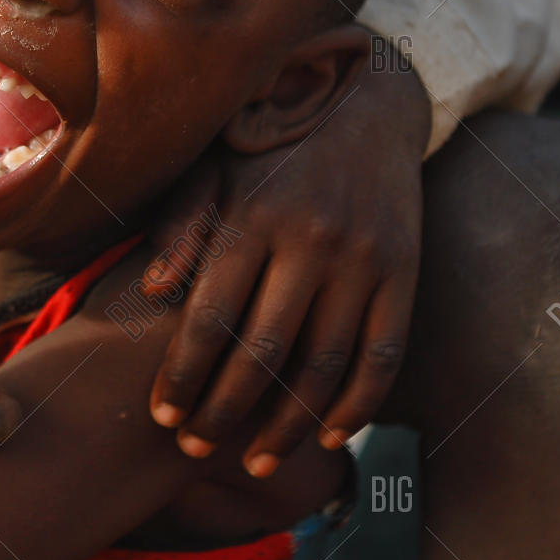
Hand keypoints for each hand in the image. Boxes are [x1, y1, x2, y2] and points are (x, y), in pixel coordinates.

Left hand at [144, 44, 427, 475]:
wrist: (370, 98)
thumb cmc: (271, 139)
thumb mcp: (214, 165)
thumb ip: (181, 226)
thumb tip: (154, 292)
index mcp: (253, 216)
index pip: (209, 318)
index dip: (182, 377)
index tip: (162, 417)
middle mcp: (310, 240)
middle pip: (261, 355)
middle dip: (222, 414)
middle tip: (195, 450)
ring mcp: (364, 259)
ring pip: (322, 369)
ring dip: (286, 427)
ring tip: (255, 461)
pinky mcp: (405, 270)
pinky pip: (384, 355)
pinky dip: (357, 406)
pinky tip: (328, 436)